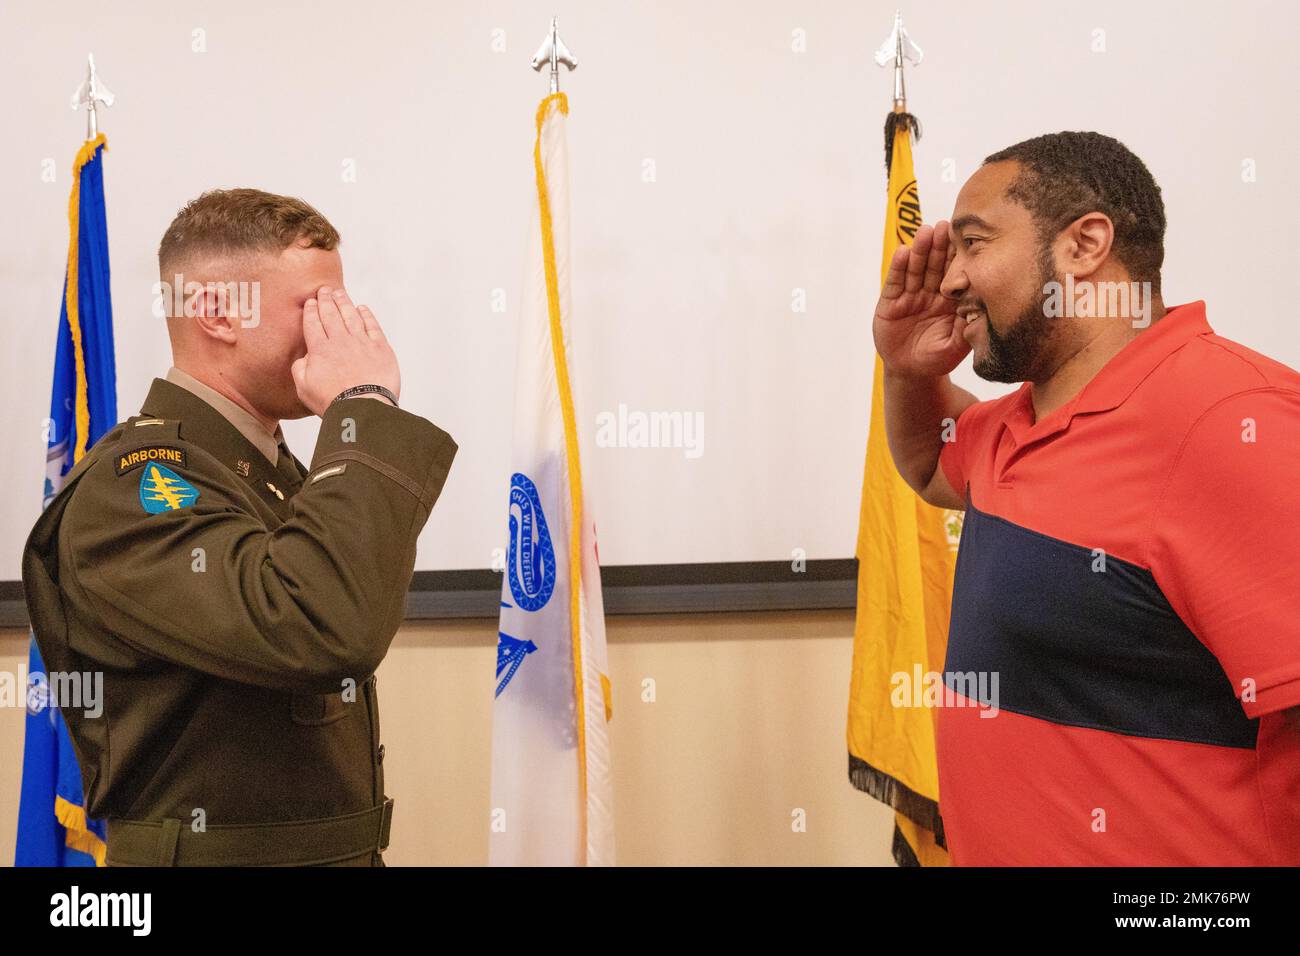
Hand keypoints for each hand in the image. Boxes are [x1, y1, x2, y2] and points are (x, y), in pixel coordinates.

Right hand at [291, 287, 401, 416]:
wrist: (362, 408)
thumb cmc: (333, 402)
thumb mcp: (304, 388)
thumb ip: (300, 368)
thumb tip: (305, 357)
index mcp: (320, 350)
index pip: (313, 324)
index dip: (311, 311)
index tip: (311, 302)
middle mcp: (340, 341)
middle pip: (331, 315)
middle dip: (326, 300)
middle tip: (324, 290)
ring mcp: (362, 343)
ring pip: (351, 316)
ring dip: (344, 302)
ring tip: (340, 294)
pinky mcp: (381, 348)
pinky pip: (373, 326)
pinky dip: (367, 315)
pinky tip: (362, 309)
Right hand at [873, 221, 969, 377]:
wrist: (911, 372)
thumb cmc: (938, 358)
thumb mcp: (958, 344)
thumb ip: (968, 327)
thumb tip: (983, 308)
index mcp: (950, 299)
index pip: (954, 272)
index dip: (957, 255)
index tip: (965, 237)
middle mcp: (930, 293)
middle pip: (934, 265)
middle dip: (939, 246)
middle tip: (944, 226)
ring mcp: (910, 296)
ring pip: (915, 269)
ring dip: (919, 250)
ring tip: (924, 232)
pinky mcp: (890, 302)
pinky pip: (895, 282)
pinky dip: (898, 267)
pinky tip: (903, 252)